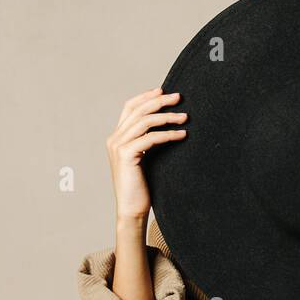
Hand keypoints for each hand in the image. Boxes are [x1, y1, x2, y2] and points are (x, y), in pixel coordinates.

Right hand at [106, 87, 186, 220]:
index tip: (164, 90)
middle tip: (180, 97)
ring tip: (185, 117)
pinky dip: (168, 134)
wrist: (132, 209)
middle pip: (138, 110)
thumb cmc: (141, 186)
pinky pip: (150, 138)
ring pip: (145, 121)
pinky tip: (182, 135)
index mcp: (117, 137)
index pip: (130, 107)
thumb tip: (167, 124)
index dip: (146, 97)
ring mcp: (118, 146)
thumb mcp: (145, 158)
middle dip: (160, 101)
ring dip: (167, 116)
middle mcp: (114, 138)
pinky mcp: (126, 155)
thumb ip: (148, 141)